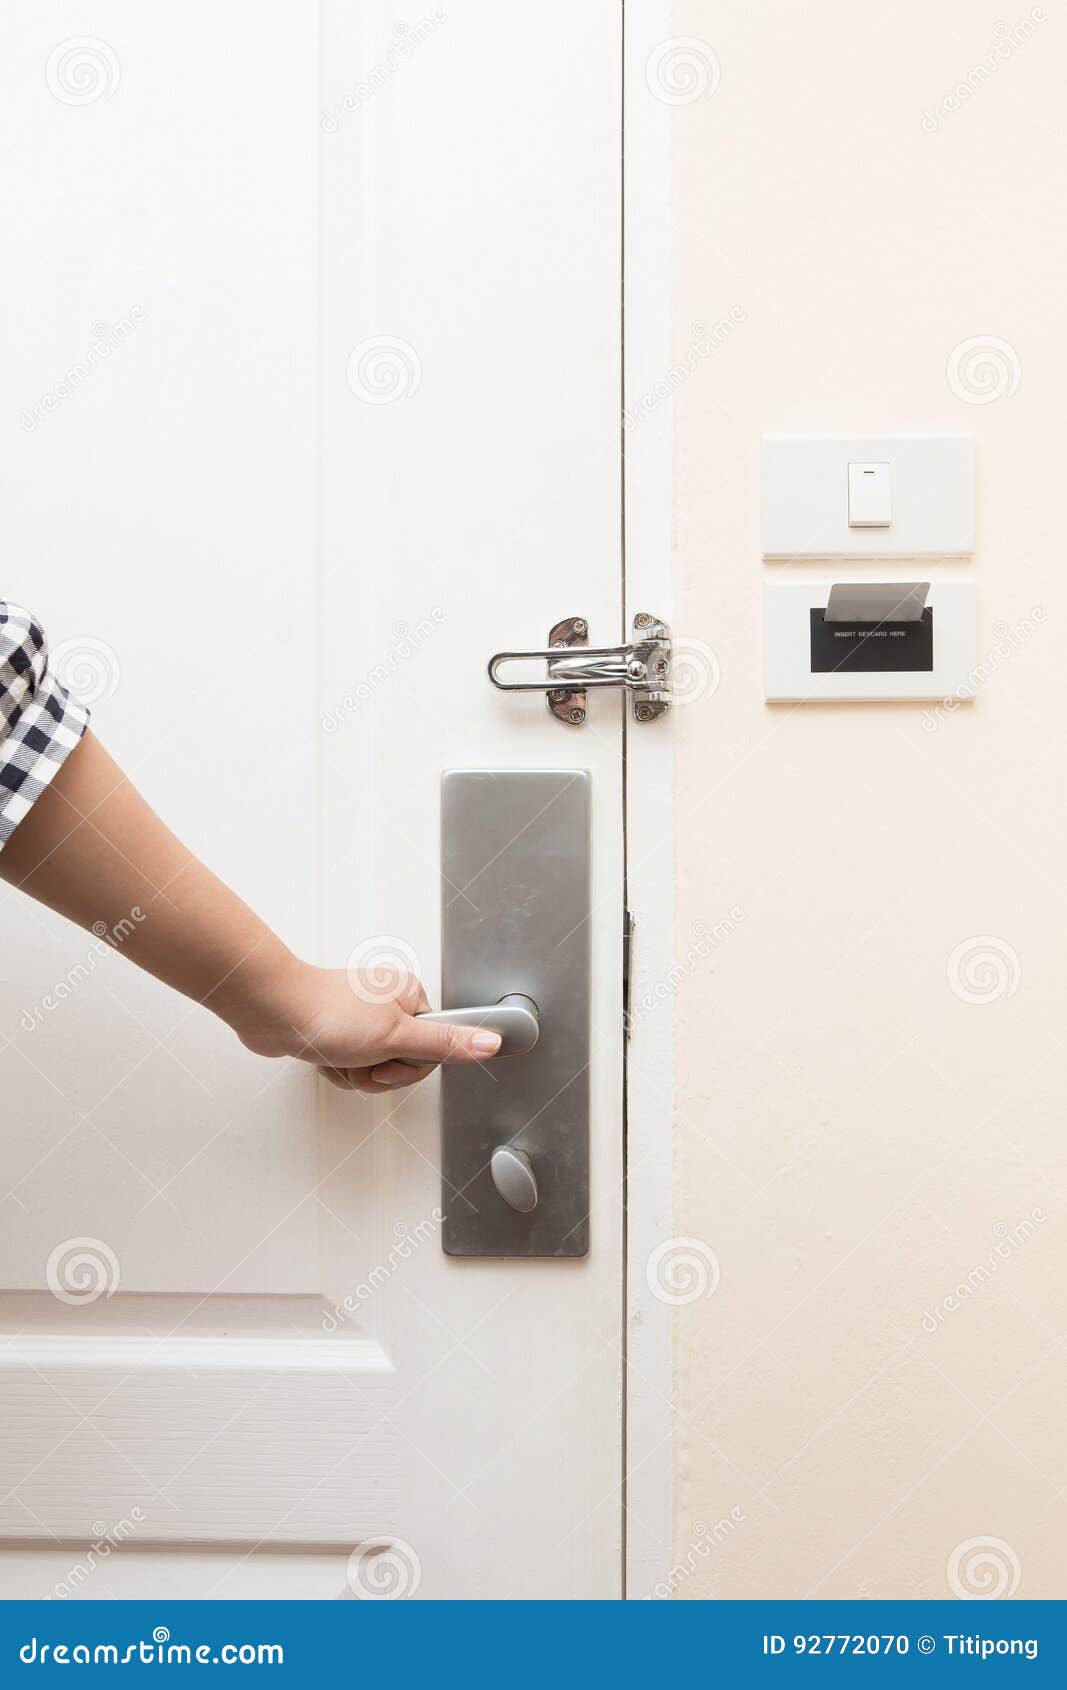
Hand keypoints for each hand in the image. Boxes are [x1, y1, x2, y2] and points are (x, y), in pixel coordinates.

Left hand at [233, 961, 500, 1092]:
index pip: (433, 1049)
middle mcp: (388, 1005)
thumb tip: (490, 1041)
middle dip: (377, 1073)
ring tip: (337, 1055)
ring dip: (353, 1073)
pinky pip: (350, 1066)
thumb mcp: (395, 1036)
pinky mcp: (338, 1033)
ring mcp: (361, 1020)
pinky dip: (336, 1069)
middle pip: (404, 1063)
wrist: (270, 1011)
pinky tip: (323, 1056)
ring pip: (374, 1069)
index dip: (408, 1065)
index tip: (388, 1058)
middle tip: (359, 1059)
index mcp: (411, 996)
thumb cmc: (325, 1013)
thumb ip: (444, 1044)